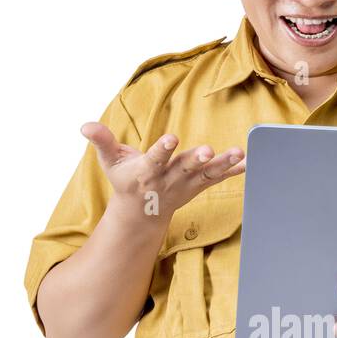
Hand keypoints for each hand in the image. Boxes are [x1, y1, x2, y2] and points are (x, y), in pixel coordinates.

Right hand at [80, 122, 244, 222]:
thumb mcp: (110, 162)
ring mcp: (187, 183)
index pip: (156, 158)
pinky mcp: (199, 184)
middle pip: (185, 167)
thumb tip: (85, 125)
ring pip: (207, 173)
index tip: (172, 138)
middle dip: (197, 160)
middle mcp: (169, 178)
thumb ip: (101, 141)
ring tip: (238, 153)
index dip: (163, 149)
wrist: (142, 212)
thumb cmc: (125, 180)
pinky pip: (219, 177)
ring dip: (223, 164)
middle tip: (209, 151)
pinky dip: (235, 170)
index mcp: (147, 171)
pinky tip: (251, 161)